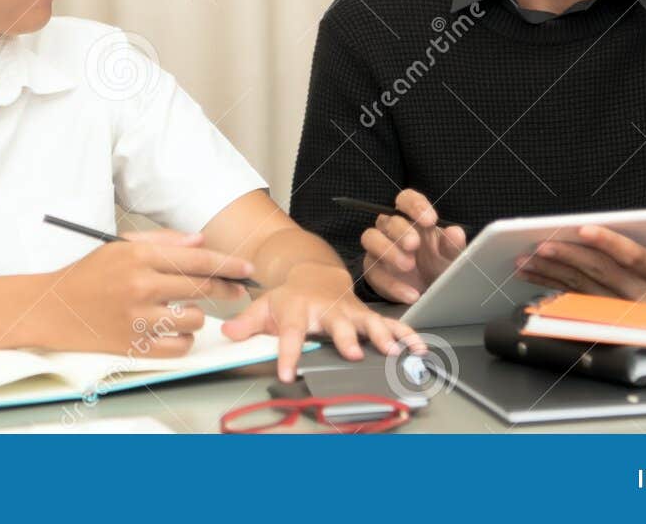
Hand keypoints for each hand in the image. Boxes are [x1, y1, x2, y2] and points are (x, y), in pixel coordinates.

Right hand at [40, 229, 254, 356]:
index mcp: (138, 256)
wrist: (53, 308)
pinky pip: (177, 346)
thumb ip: (164, 241)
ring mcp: (136, 318)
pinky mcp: (132, 345)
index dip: (228, 264)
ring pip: (193, 319)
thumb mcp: (121, 246)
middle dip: (226, 289)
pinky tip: (176, 330)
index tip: (246, 268)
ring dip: (199, 315)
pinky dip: (184, 339)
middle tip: (237, 291)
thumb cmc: (88, 275)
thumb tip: (201, 242)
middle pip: (201, 287)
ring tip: (187, 310)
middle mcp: (139, 285)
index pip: (196, 259)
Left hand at [221, 263, 423, 381]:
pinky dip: (406, 335)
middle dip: (345, 339)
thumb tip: (227, 335)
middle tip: (354, 353)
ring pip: (368, 323)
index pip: (291, 333)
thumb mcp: (264, 306)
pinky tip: (418, 347)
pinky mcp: (367, 315)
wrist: (315, 273)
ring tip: (394, 351)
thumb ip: (246, 323)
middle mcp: (326, 311)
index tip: (288, 372)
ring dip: (381, 336)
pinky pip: (389, 324)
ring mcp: (349, 313)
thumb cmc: (290, 297)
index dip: (288, 353)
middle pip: (336, 325)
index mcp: (298, 310)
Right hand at [357, 188, 467, 303]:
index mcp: (412, 219)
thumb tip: (455, 232)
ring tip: (408, 265)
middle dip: (401, 230)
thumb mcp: (450, 258)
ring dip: (388, 250)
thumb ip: (453, 246)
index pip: (406, 199)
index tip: (430, 219)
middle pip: (388, 219)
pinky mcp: (373, 272)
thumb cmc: (438, 267)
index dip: (415, 205)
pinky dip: (393, 285)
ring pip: (371, 238)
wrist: (428, 294)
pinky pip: (375, 273)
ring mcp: (379, 249)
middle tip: (415, 244)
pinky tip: (411, 294)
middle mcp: (392, 230)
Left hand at [513, 202, 645, 305]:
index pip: (631, 257)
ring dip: (550, 271)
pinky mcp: (600, 313)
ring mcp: (618, 307)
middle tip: (541, 243)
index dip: (608, 242)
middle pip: (599, 272)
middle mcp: (639, 295)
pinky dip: (547, 284)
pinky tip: (529, 273)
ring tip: (526, 257)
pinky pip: (570, 296)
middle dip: (568, 256)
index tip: (583, 228)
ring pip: (580, 287)